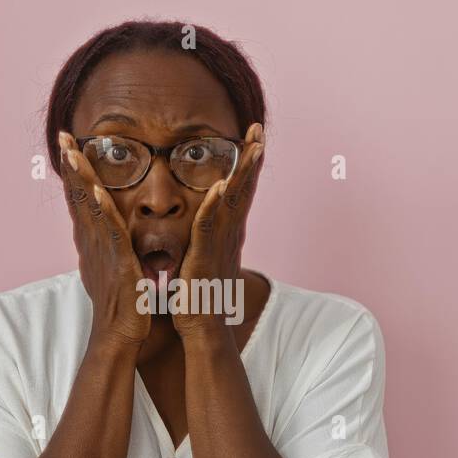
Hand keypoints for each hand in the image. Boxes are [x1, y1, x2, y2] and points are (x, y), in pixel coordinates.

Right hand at [58, 131, 150, 349]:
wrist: (119, 336)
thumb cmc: (122, 305)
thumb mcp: (114, 267)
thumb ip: (111, 246)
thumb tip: (112, 232)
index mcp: (94, 241)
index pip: (81, 200)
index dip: (74, 172)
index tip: (68, 145)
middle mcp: (92, 243)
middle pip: (78, 198)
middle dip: (71, 167)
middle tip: (64, 138)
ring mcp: (102, 252)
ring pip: (90, 209)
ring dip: (82, 180)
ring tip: (73, 154)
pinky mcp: (118, 263)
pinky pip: (110, 233)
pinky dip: (103, 212)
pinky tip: (99, 192)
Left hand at [173, 122, 264, 339]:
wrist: (201, 328)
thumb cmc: (198, 296)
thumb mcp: (202, 257)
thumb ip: (204, 238)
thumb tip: (201, 223)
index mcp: (226, 233)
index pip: (239, 192)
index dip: (247, 165)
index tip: (253, 139)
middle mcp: (228, 235)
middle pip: (243, 190)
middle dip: (252, 159)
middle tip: (258, 130)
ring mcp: (218, 245)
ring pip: (233, 202)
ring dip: (242, 174)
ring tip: (252, 147)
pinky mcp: (203, 257)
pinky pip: (209, 226)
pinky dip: (215, 206)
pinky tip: (220, 186)